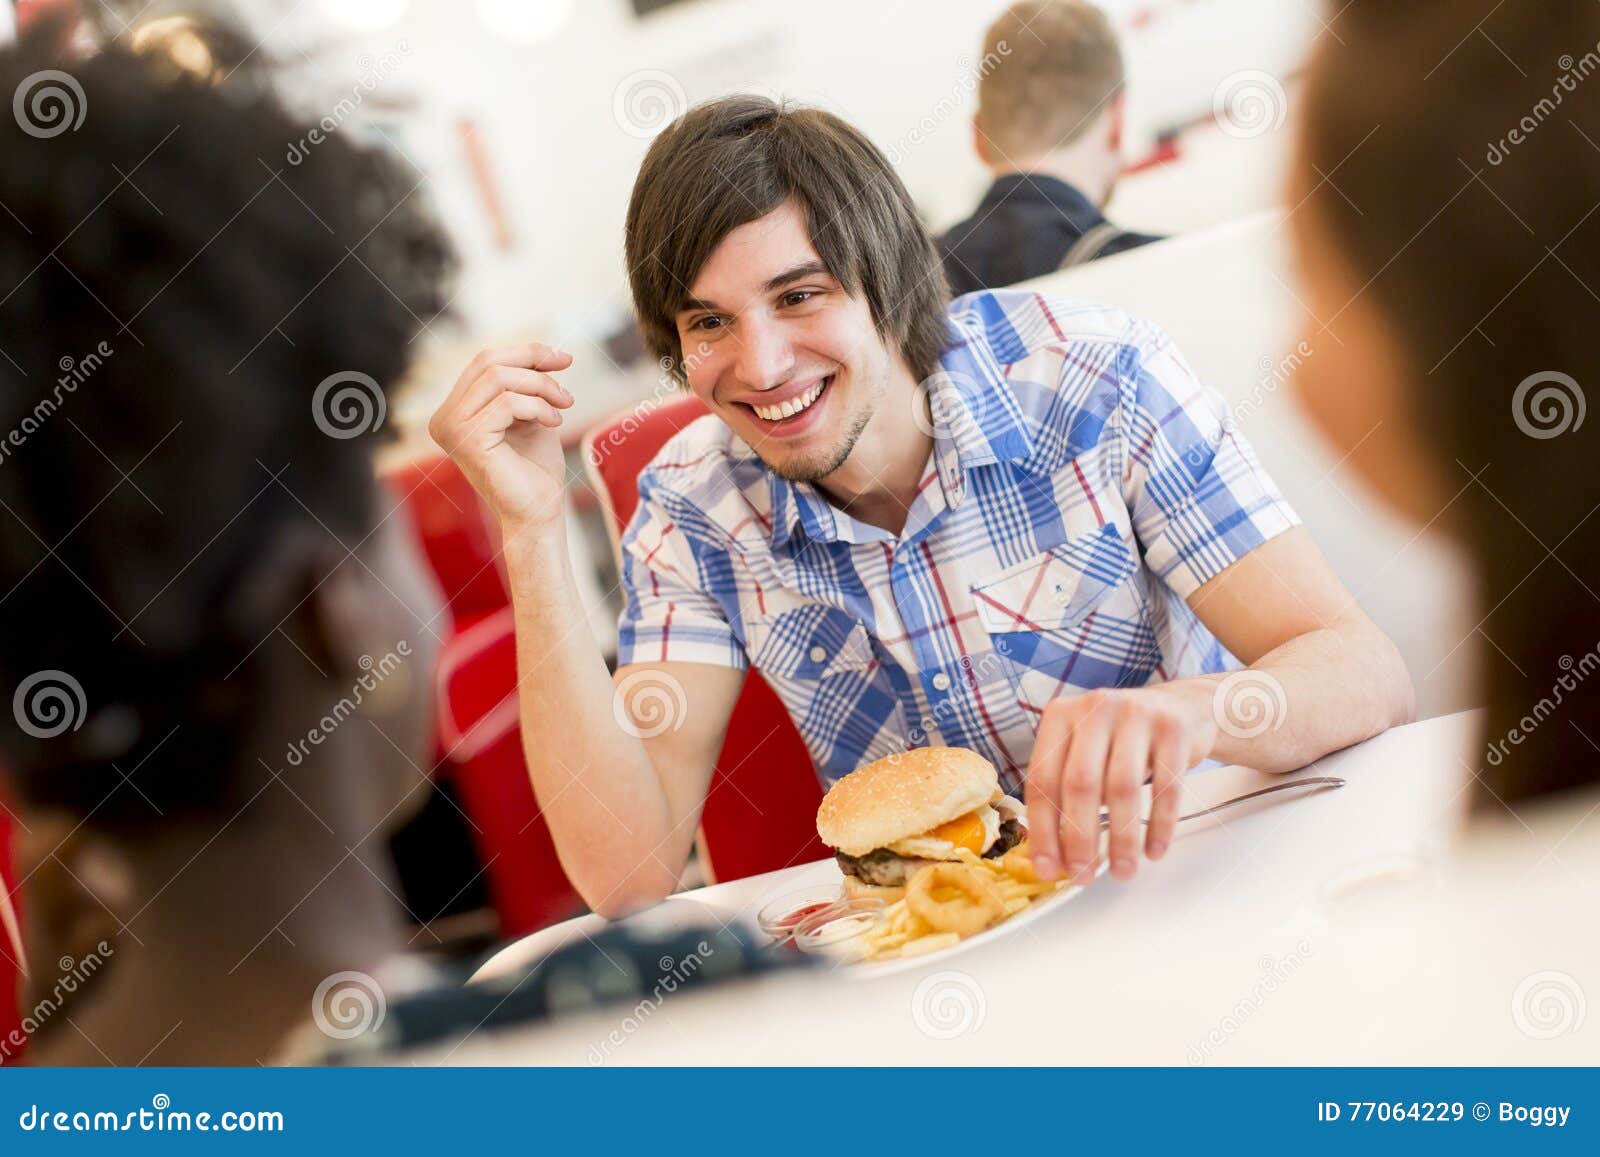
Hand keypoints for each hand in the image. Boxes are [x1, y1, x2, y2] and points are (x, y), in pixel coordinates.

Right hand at [428, 344, 575, 529]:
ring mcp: (450, 428)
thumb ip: (524, 384)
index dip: (525, 352)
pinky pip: (507, 403)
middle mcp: (443, 418)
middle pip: (488, 362)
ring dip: (542, 386)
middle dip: (534, 361)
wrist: (538, 514)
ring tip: (565, 404)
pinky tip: (554, 423)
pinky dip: (538, 407)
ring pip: (499, 379)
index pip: (484, 362)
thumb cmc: (535, 470)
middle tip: (567, 368)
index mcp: (453, 411)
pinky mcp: (467, 439)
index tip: (562, 358)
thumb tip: (539, 349)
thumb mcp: (530, 414)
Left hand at [1023, 682, 1216, 883]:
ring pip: (1123, 789)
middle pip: (1080, 785)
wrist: (1181, 707)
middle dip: (1079, 839)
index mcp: (1060, 715)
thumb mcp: (1085, 751)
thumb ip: (1064, 791)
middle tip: (1084, 876)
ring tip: (1123, 871)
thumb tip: (1050, 855)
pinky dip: (1159, 826)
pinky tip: (1153, 851)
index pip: (1042, 779)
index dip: (1043, 830)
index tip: (1047, 868)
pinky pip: (1166, 787)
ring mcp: (1136, 714)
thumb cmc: (1121, 740)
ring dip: (1122, 840)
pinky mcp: (1174, 728)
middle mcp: (1095, 709)